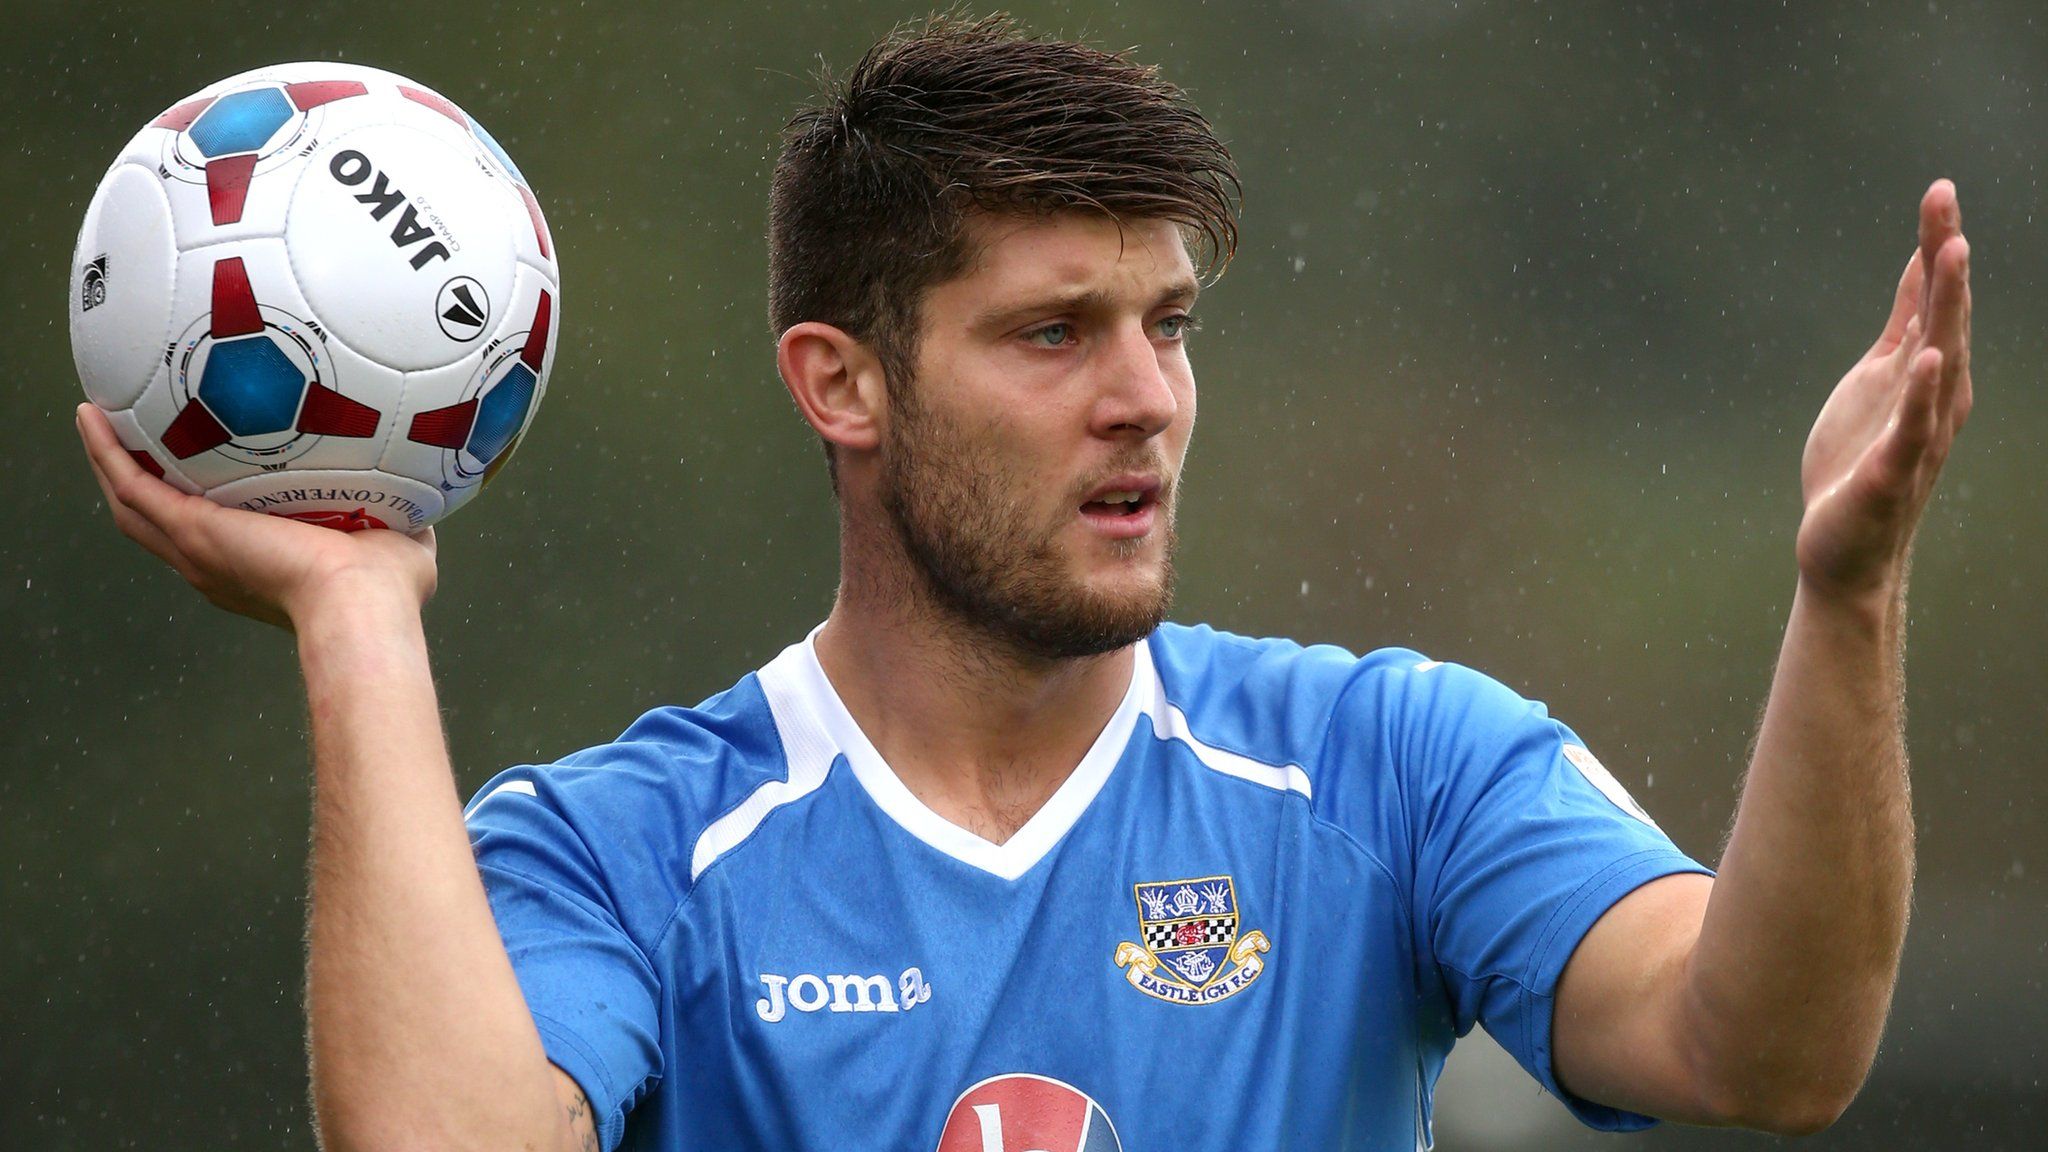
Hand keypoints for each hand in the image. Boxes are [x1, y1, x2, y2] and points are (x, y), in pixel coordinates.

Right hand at [77, 403, 437, 628]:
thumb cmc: (388, 590)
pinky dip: (106, 452)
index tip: (195, 474)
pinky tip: (93, 416)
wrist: (363, 602)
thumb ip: (400, 520)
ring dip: (110, 462)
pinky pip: (131, 484)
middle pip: (155, 520)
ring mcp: (196, 548)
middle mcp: (216, 565)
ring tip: (96, 420)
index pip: (216, 536)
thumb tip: (424, 496)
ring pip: (132, 502)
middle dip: (136, 480)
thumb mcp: (397, 546)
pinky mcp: (191, 528)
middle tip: (122, 437)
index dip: (198, 507)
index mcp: (257, 571)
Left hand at [1796, 180, 1972, 604]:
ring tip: (1949, 256)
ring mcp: (1918, 433)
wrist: (1847, 548)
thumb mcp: (1879, 375)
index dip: (1937, 244)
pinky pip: (1911, 428)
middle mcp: (1935, 396)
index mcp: (1927, 371)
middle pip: (1945, 317)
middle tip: (1945, 204)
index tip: (1938, 189)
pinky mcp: (1892, 472)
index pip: (1936, 299)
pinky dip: (1919, 394)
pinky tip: (1926, 360)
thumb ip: (1903, 321)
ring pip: (1939, 362)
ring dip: (1946, 310)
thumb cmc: (1862, 460)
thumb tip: (1920, 261)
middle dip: (1946, 261)